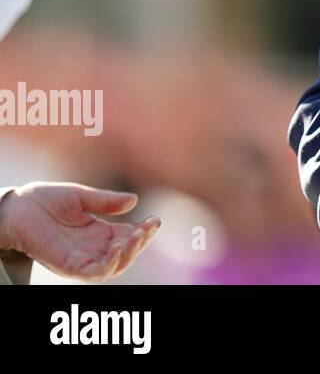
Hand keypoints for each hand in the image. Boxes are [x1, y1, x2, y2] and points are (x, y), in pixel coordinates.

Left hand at [0, 182, 160, 281]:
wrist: (14, 208)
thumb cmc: (42, 201)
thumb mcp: (80, 197)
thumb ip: (106, 201)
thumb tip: (135, 200)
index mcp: (98, 232)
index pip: (128, 236)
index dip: (145, 231)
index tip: (156, 220)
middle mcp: (92, 248)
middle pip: (126, 254)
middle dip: (142, 242)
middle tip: (149, 227)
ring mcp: (81, 258)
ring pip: (115, 267)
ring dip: (130, 254)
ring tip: (136, 236)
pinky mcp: (68, 266)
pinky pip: (94, 273)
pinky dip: (109, 265)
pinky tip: (116, 248)